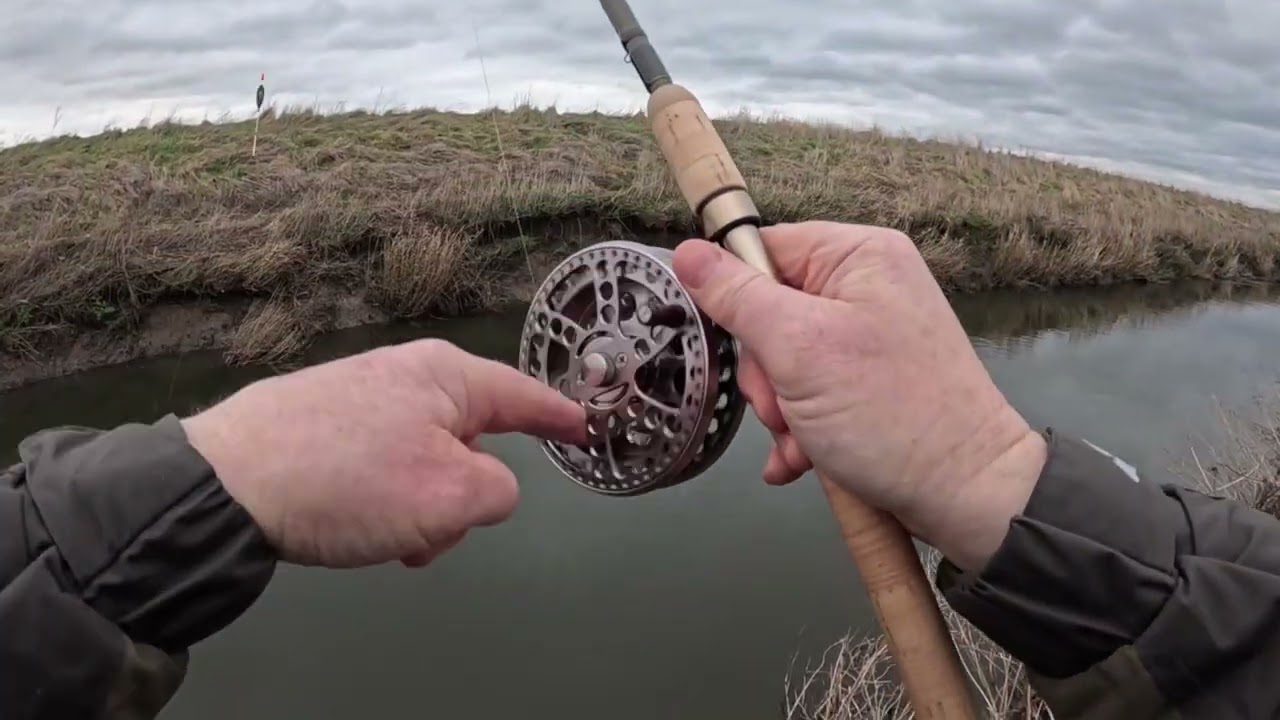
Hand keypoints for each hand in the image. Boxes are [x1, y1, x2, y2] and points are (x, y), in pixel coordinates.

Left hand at [179, 339, 585, 568]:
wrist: (225, 483)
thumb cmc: (348, 481)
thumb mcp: (450, 495)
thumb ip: (498, 491)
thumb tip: (489, 487)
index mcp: (446, 376)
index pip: (524, 395)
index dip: (560, 416)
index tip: (587, 426)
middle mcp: (406, 376)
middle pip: (469, 442)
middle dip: (462, 498)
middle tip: (432, 535)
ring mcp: (362, 398)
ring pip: (424, 465)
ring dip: (420, 512)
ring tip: (385, 540)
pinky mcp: (325, 424)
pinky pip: (383, 468)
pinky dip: (384, 503)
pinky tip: (354, 527)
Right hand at [671, 222, 1046, 569]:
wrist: (968, 495)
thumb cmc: (891, 414)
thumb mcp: (798, 349)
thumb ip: (737, 297)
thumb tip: (686, 252)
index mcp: (859, 255)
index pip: (765, 249)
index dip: (737, 296)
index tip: (734, 342)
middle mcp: (868, 286)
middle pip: (770, 310)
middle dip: (766, 371)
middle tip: (783, 405)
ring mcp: (870, 336)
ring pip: (785, 360)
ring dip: (781, 410)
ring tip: (801, 441)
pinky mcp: (871, 382)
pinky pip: (811, 391)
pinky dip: (800, 429)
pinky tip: (801, 459)